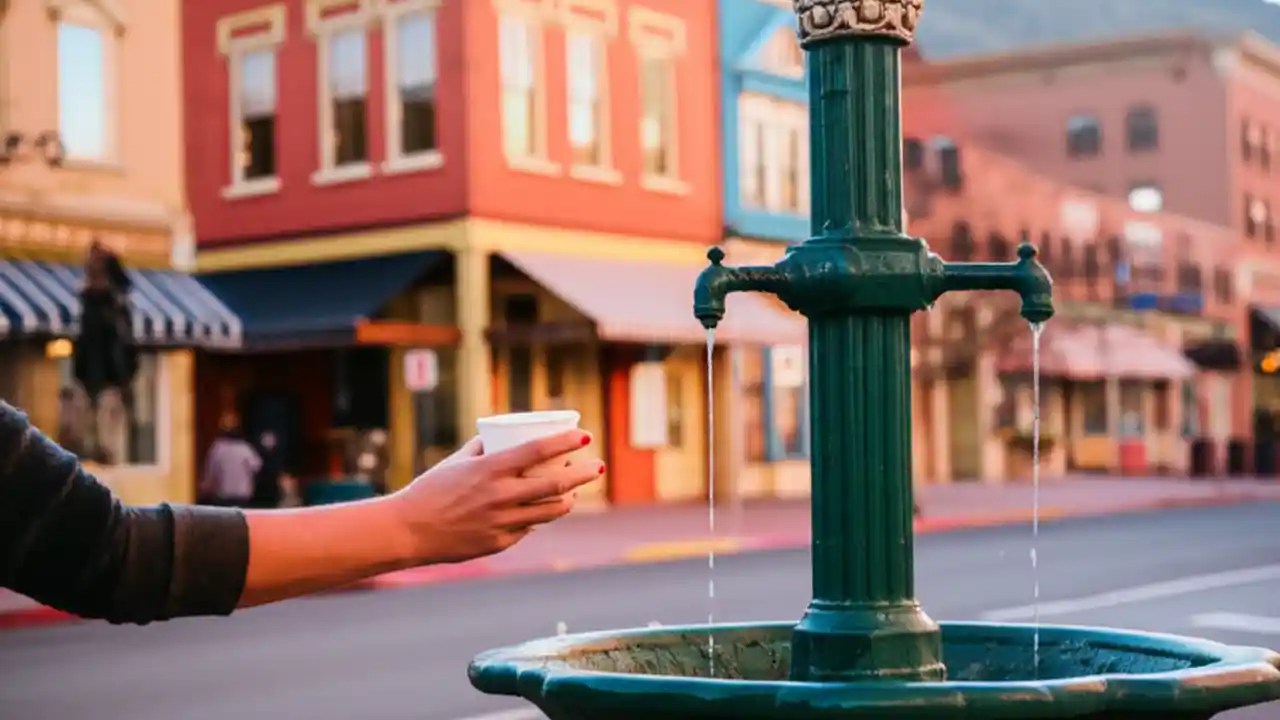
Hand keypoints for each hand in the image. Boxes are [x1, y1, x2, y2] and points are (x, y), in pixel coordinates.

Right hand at [391, 430, 602, 564]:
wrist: (409, 530)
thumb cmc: (430, 490)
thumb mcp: (456, 462)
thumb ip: (482, 450)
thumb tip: (499, 437)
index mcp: (490, 470)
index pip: (537, 450)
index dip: (565, 442)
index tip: (585, 436)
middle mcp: (500, 496)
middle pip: (555, 483)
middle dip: (582, 474)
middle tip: (598, 467)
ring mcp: (502, 522)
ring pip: (549, 512)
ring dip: (567, 500)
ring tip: (575, 493)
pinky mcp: (499, 543)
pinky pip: (527, 529)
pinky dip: (537, 519)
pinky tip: (542, 513)